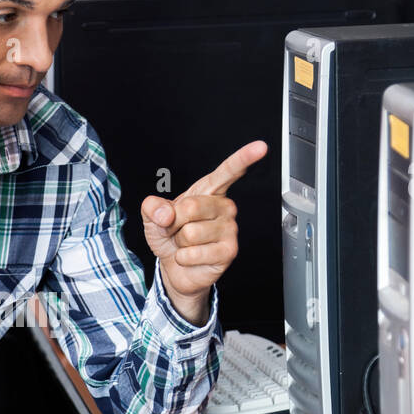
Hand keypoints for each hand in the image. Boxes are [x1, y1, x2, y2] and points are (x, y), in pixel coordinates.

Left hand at [141, 140, 267, 324]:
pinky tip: (191, 257)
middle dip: (173, 223)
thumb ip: (152, 207)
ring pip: (190, 233)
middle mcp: (224, 206)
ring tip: (186, 244)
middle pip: (191, 207)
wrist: (176, 266)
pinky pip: (194, 253)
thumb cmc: (170, 236)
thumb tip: (164, 213)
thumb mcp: (154, 216)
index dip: (244, 158)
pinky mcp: (229, 250)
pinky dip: (183, 258)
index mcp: (209, 191)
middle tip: (177, 230)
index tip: (261, 147)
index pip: (228, 171)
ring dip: (179, 243)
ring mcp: (229, 228)